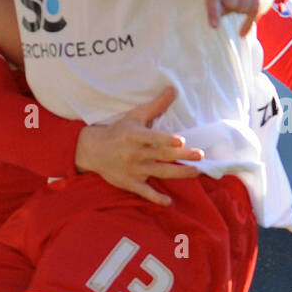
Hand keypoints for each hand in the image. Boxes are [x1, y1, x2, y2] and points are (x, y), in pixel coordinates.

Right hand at [74, 86, 204, 205]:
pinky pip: (144, 192)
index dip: (166, 140)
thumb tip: (173, 89)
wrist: (92, 151)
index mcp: (134, 136)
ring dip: (177, 174)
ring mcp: (132, 170)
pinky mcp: (129, 183)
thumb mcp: (134, 116)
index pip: (152, 138)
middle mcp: (134, 154)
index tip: (181, 141)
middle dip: (181, 156)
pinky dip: (155, 198)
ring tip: (195, 172)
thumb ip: (156, 105)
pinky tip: (168, 202)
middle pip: (161, 155)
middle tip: (199, 155)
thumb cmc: (118, 131)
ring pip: (158, 172)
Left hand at [205, 0, 269, 36]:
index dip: (213, 11)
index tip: (215, 26)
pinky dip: (248, 23)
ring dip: (241, 12)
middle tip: (230, 7)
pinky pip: (255, 9)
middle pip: (231, 3)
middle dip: (230, 9)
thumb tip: (220, 20)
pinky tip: (243, 30)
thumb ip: (216, 3)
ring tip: (239, 6)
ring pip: (244, 7)